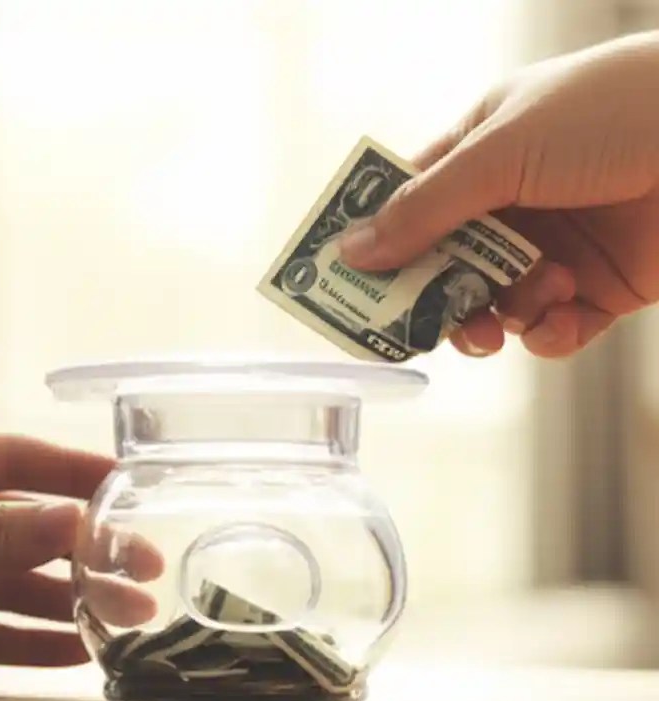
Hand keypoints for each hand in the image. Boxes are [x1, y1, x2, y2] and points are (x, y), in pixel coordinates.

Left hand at [0, 427, 161, 690]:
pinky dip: (22, 642)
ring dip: (64, 601)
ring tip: (126, 619)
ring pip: (6, 585)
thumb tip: (72, 522)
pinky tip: (72, 649)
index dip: (71, 470)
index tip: (130, 483)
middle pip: (18, 530)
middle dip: (81, 551)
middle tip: (144, 571)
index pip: (9, 458)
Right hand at [338, 31, 658, 357]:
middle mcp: (513, 199)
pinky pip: (553, 328)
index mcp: (481, 149)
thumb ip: (424, 209)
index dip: (376, 242)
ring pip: (494, 303)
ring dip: (497, 314)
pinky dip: (547, 334)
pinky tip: (556, 320)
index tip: (344, 284)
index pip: (408, 202)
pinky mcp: (603, 286)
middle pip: (444, 265)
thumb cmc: (611, 111)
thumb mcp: (500, 152)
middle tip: (421, 325)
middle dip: (431, 296)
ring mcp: (557, 244)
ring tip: (514, 310)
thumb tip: (351, 251)